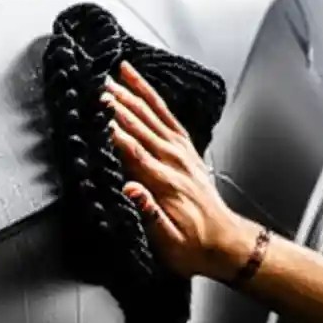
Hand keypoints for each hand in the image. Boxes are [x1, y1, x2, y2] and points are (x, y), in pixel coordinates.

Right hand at [102, 61, 255, 280]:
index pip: (134, 150)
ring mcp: (181, 151)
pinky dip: (151, 96)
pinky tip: (137, 84)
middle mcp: (174, 161)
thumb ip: (149, 214)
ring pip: (153, 114)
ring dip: (132, 93)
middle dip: (118, 103)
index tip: (96, 111)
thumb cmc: (192, 247)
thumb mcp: (168, 242)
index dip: (114, 129)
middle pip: (141, 125)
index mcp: (165, 183)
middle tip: (95, 84)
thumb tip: (131, 190)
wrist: (226, 244)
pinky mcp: (184, 148)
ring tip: (112, 74)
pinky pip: (166, 115)